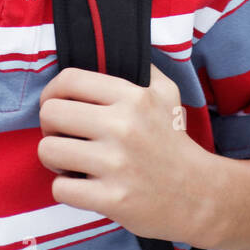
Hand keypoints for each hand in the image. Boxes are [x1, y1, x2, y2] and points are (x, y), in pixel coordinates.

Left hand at [37, 64, 215, 244]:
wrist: (200, 194)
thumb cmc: (175, 141)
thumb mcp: (166, 93)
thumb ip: (139, 68)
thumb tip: (108, 50)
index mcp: (133, 97)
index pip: (69, 80)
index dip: (51, 92)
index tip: (56, 105)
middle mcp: (123, 126)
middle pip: (50, 114)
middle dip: (50, 127)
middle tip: (63, 136)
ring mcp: (116, 164)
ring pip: (48, 151)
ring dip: (54, 159)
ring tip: (71, 162)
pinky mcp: (112, 199)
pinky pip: (60, 189)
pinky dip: (65, 188)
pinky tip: (81, 185)